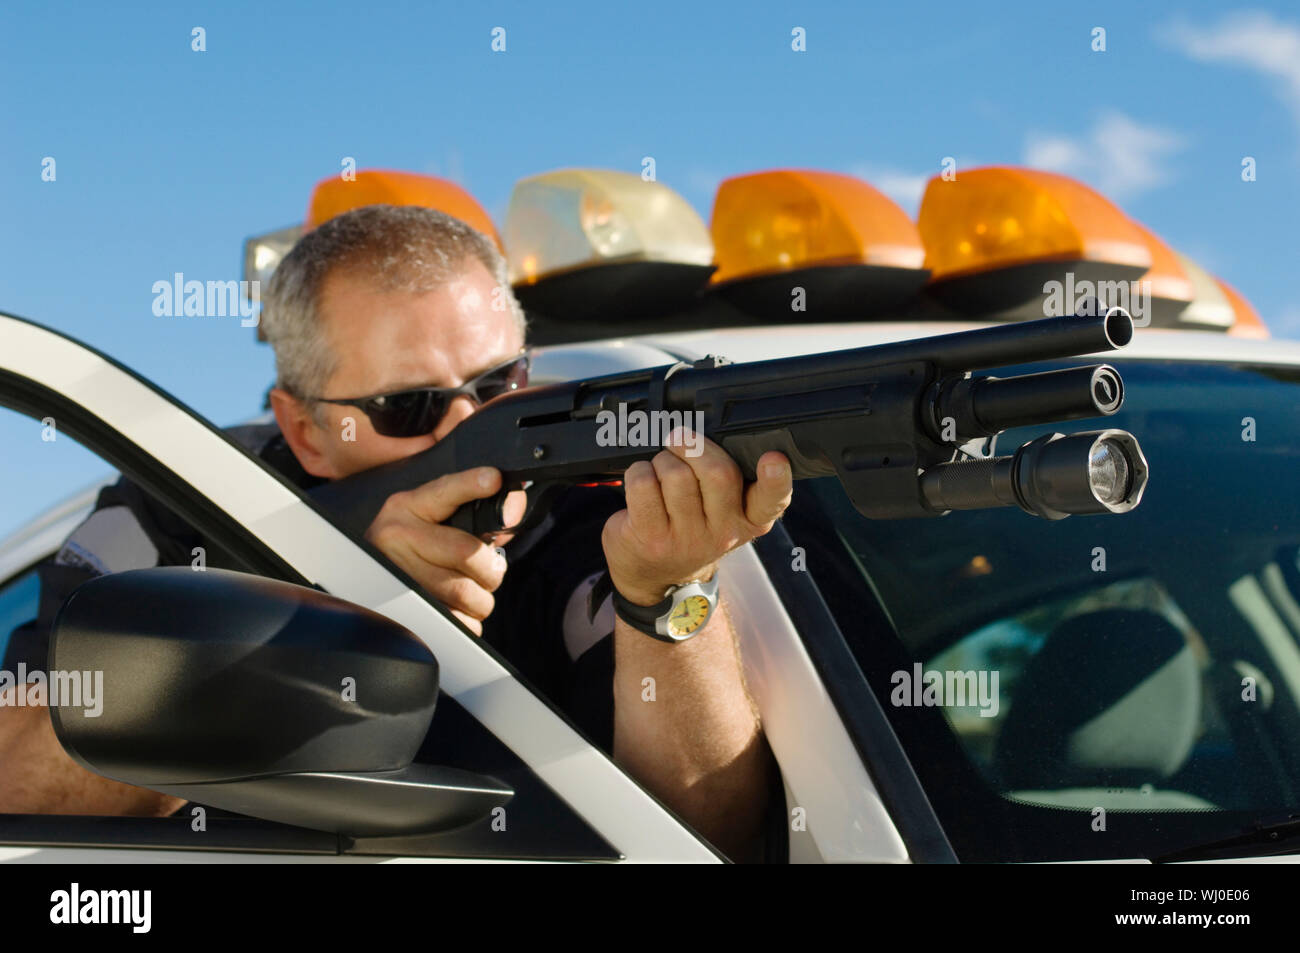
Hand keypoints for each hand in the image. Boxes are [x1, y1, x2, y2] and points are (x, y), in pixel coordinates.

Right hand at [364, 467, 526, 634]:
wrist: (371, 575)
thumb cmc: (416, 545)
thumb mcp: (436, 520)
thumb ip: (479, 514)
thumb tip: (515, 505)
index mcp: (409, 506)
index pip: (445, 491)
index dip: (471, 484)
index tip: (493, 478)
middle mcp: (397, 534)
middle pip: (466, 552)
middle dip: (491, 569)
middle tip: (491, 571)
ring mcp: (396, 571)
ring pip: (463, 592)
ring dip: (481, 600)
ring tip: (474, 593)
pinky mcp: (402, 606)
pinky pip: (456, 621)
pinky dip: (469, 621)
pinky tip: (459, 610)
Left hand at [602, 430, 792, 606]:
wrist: (655, 576)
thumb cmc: (691, 529)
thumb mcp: (722, 513)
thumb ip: (728, 480)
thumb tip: (705, 437)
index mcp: (750, 520)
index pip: (772, 500)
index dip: (776, 478)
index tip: (773, 459)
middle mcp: (724, 532)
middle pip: (717, 472)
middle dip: (693, 446)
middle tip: (679, 443)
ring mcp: (687, 538)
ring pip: (675, 473)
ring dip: (662, 461)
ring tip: (660, 472)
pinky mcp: (651, 537)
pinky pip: (643, 482)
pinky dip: (638, 472)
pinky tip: (642, 486)